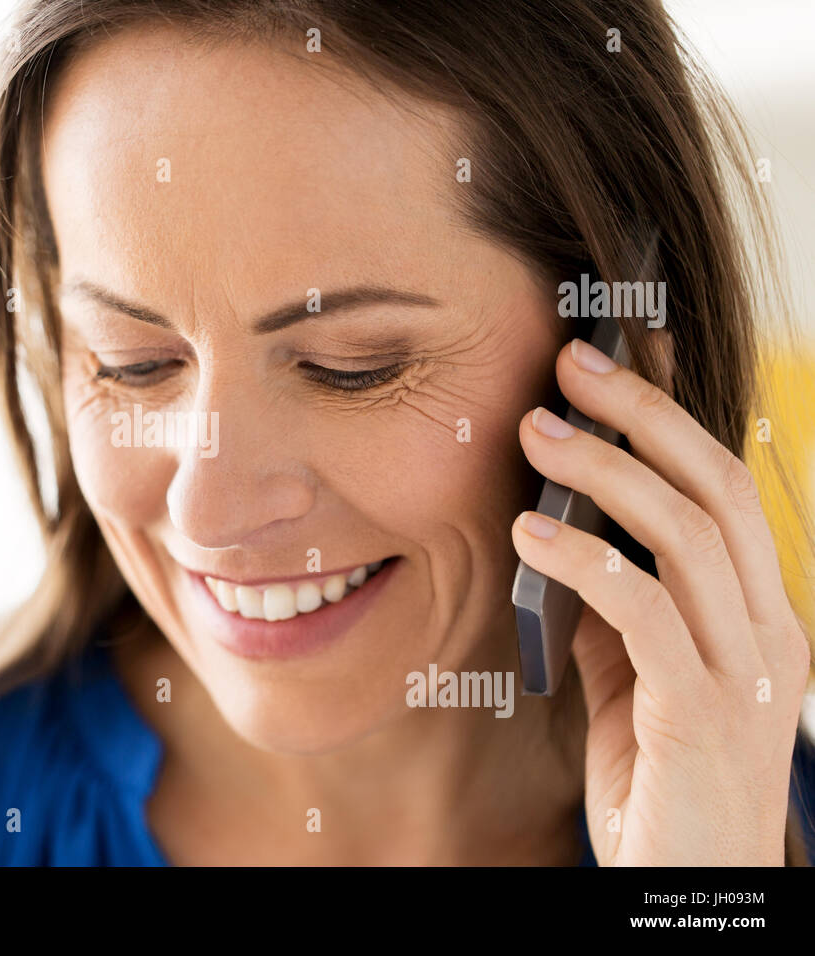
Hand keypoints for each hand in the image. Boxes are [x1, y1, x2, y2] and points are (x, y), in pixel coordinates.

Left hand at [511, 336, 810, 865]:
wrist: (697, 892)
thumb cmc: (663, 781)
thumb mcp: (638, 678)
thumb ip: (616, 608)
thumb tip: (566, 533)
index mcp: (759, 613)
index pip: (724, 487)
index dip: (675, 413)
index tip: (623, 350)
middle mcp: (770, 630)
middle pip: (716, 490)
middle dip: (644, 413)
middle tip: (571, 361)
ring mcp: (746, 672)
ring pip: (687, 538)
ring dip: (607, 471)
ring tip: (537, 428)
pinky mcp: (703, 714)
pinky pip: (645, 614)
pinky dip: (586, 561)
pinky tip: (531, 531)